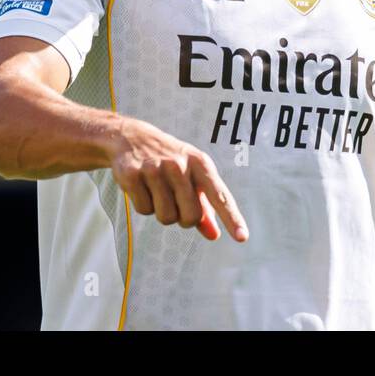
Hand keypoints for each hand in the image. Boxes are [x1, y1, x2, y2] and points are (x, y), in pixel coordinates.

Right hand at [107, 117, 248, 241]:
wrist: (132, 137)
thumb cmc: (170, 161)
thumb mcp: (192, 177)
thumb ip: (204, 206)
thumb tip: (214, 235)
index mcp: (200, 164)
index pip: (219, 195)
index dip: (231, 218)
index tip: (242, 237)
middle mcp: (180, 164)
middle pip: (191, 217)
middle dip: (183, 218)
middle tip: (175, 200)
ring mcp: (155, 169)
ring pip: (166, 217)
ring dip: (162, 212)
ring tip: (157, 191)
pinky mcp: (133, 175)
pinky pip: (144, 210)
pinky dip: (144, 205)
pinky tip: (142, 187)